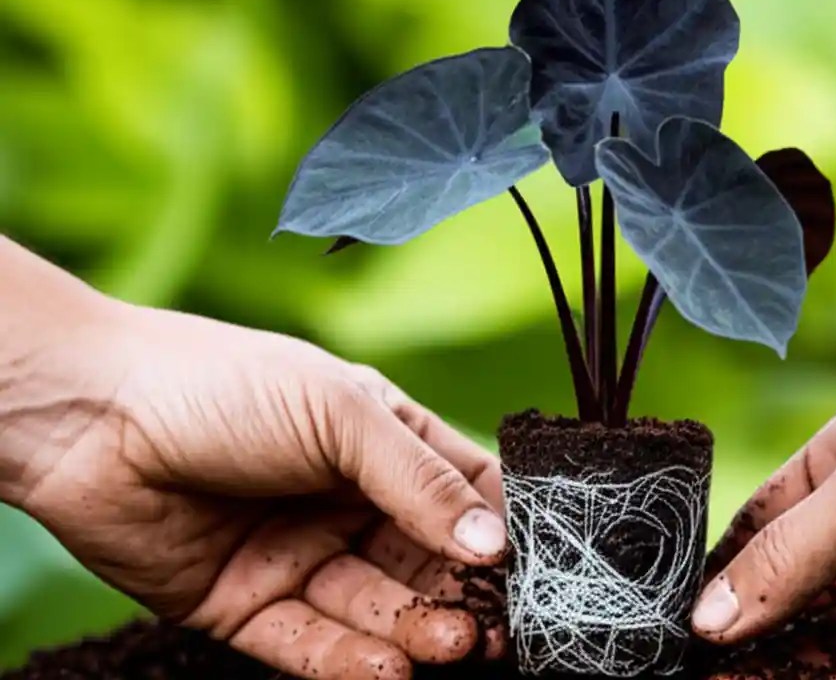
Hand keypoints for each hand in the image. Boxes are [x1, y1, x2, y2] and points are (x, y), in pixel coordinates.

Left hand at [3, 299, 507, 679]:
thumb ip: (420, 481)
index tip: (544, 569)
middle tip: (499, 629)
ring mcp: (300, 557)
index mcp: (382, 442)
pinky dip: (352, 662)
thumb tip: (495, 544)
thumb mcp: (342, 414)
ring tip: (454, 644)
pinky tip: (390, 669)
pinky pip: (312, 645)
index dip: (505, 531)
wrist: (90, 415)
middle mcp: (348, 503)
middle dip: (466, 597)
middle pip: (429, 564)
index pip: (466, 493)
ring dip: (420, 632)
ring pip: (378, 610)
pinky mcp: (249, 607)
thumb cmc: (226, 385)